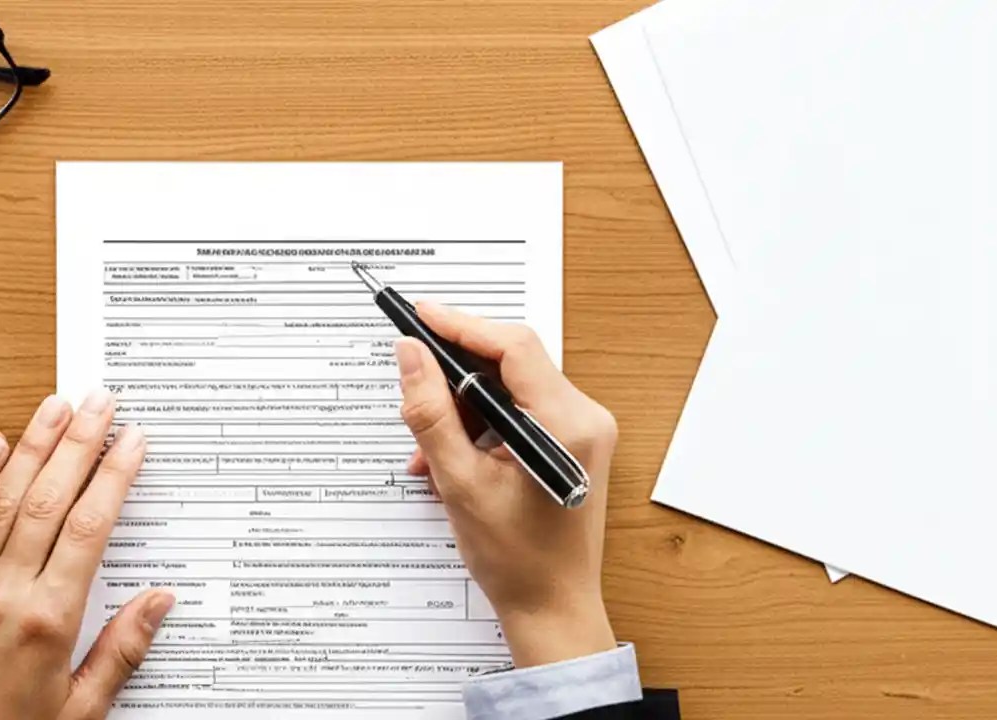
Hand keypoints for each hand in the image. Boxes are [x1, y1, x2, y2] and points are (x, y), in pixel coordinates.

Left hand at [0, 392, 173, 719]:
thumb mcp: (81, 709)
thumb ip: (122, 650)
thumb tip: (161, 600)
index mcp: (49, 620)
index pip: (90, 527)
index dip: (114, 476)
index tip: (133, 441)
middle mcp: (4, 592)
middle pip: (49, 499)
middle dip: (79, 442)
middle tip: (100, 400)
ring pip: (2, 500)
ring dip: (33, 447)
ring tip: (57, 406)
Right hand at [395, 303, 618, 667]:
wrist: (552, 607)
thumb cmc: (518, 560)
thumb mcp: (458, 482)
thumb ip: (430, 413)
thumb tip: (410, 357)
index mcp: (568, 425)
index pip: (512, 347)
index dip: (461, 325)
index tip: (420, 316)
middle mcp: (585, 419)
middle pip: (510, 364)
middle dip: (454, 379)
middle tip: (413, 392)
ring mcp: (583, 431)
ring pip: (509, 389)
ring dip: (461, 410)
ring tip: (429, 451)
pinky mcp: (571, 443)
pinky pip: (518, 412)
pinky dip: (480, 427)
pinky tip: (450, 458)